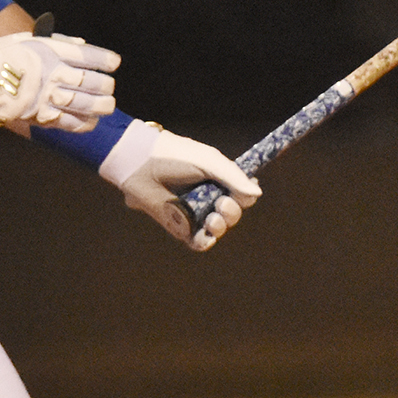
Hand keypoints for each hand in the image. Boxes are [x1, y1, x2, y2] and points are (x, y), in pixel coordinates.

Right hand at [0, 31, 118, 129]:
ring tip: (108, 105)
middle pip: (89, 81)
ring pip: (83, 104)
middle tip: (109, 87)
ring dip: (100, 106)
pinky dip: (82, 123)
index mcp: (48, 51)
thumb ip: (56, 42)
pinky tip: (91, 122)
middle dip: (105, 85)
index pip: (86, 55)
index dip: (105, 60)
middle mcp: (51, 74)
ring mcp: (45, 96)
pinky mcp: (38, 115)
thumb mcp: (27, 39)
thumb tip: (81, 44)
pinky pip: (67, 122)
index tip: (114, 63)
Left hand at [106, 122, 260, 249]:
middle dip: (233, 212)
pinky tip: (205, 231)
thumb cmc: (173, 156)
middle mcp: (207, 197)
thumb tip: (257, 194)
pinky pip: (199, 242)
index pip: (240, 194)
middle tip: (221, 203)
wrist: (140, 163)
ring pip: (219, 229)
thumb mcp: (208, 161)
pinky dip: (205, 240)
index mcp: (216, 179)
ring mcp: (193, 213)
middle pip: (232, 214)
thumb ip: (233, 176)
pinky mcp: (179, 226)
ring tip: (212, 217)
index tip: (240, 193)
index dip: (244, 197)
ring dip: (222, 226)